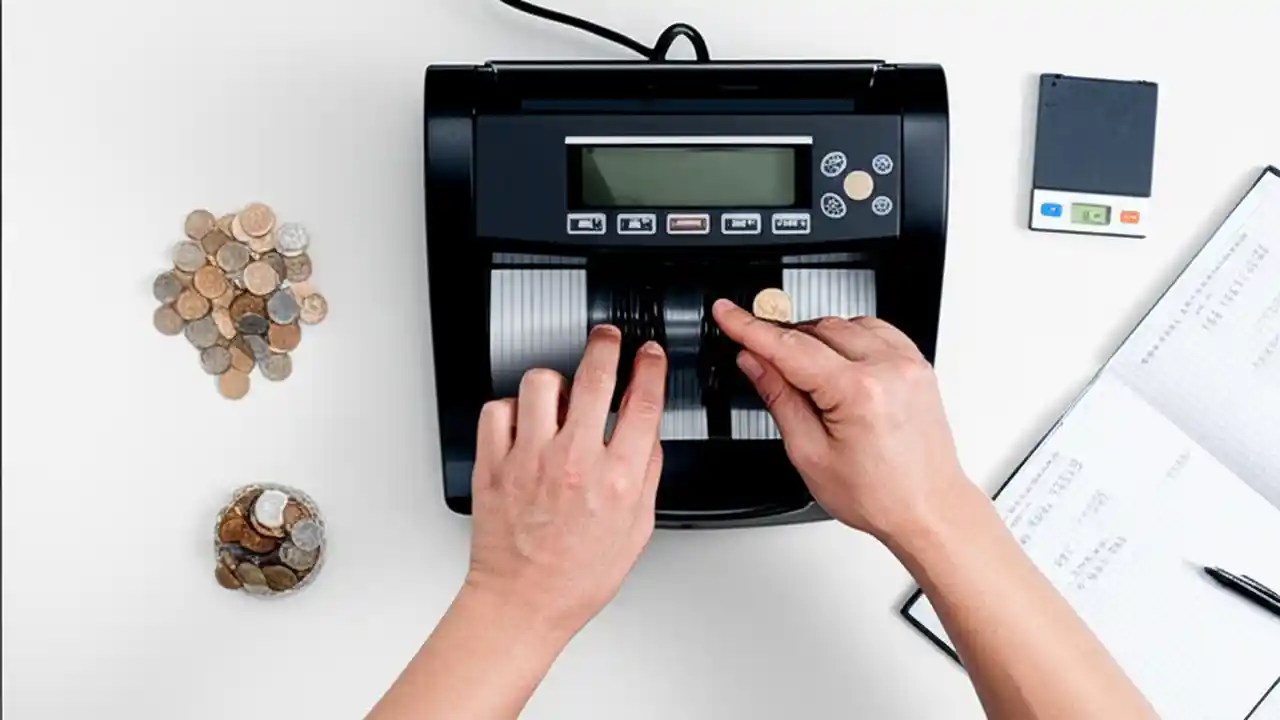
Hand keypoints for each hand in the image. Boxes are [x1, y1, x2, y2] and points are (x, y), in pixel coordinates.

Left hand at [465, 325, 666, 635]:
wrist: (524, 602)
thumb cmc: (577, 575)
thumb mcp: (637, 529)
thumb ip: (646, 475)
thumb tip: (649, 432)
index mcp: (617, 479)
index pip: (643, 401)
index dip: (651, 366)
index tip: (649, 355)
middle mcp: (574, 462)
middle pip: (596, 375)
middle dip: (607, 344)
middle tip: (607, 337)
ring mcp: (529, 460)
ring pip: (541, 383)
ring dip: (555, 382)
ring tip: (559, 396)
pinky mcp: (494, 465)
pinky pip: (499, 409)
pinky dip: (512, 410)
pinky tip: (524, 423)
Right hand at [712, 300, 966, 541]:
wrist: (928, 510)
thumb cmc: (878, 495)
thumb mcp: (810, 453)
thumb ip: (779, 398)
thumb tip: (754, 362)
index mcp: (858, 392)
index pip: (789, 347)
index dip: (749, 327)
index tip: (727, 313)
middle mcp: (888, 368)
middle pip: (816, 330)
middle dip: (785, 343)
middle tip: (765, 368)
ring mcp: (908, 363)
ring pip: (845, 324)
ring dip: (818, 340)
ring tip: (810, 380)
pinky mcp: (918, 365)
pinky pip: (876, 330)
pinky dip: (850, 338)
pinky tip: (840, 364)